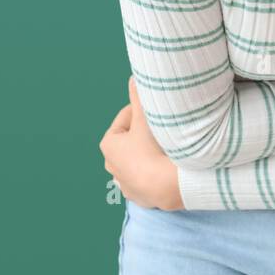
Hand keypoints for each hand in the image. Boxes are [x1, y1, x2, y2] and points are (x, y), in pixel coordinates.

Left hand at [99, 75, 185, 210]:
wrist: (164, 186)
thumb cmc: (150, 149)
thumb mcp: (144, 119)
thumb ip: (138, 97)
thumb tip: (134, 78)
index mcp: (108, 144)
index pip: (126, 118)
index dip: (142, 112)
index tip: (156, 112)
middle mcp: (111, 164)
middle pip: (132, 139)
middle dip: (145, 132)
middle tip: (162, 128)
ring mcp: (124, 182)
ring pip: (139, 158)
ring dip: (149, 151)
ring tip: (166, 147)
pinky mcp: (137, 195)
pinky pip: (146, 176)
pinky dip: (153, 170)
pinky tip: (164, 165)